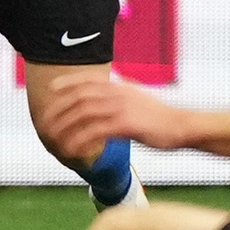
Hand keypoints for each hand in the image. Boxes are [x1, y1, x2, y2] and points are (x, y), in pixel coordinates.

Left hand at [41, 73, 199, 154]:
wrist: (184, 126)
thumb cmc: (160, 116)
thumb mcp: (137, 99)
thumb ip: (118, 96)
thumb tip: (100, 100)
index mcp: (120, 85)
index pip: (87, 78)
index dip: (67, 82)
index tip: (51, 89)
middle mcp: (118, 93)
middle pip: (78, 97)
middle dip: (58, 110)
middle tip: (45, 125)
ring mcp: (122, 107)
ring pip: (82, 114)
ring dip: (64, 128)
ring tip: (54, 141)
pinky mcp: (126, 124)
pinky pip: (94, 132)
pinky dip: (80, 141)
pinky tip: (73, 151)